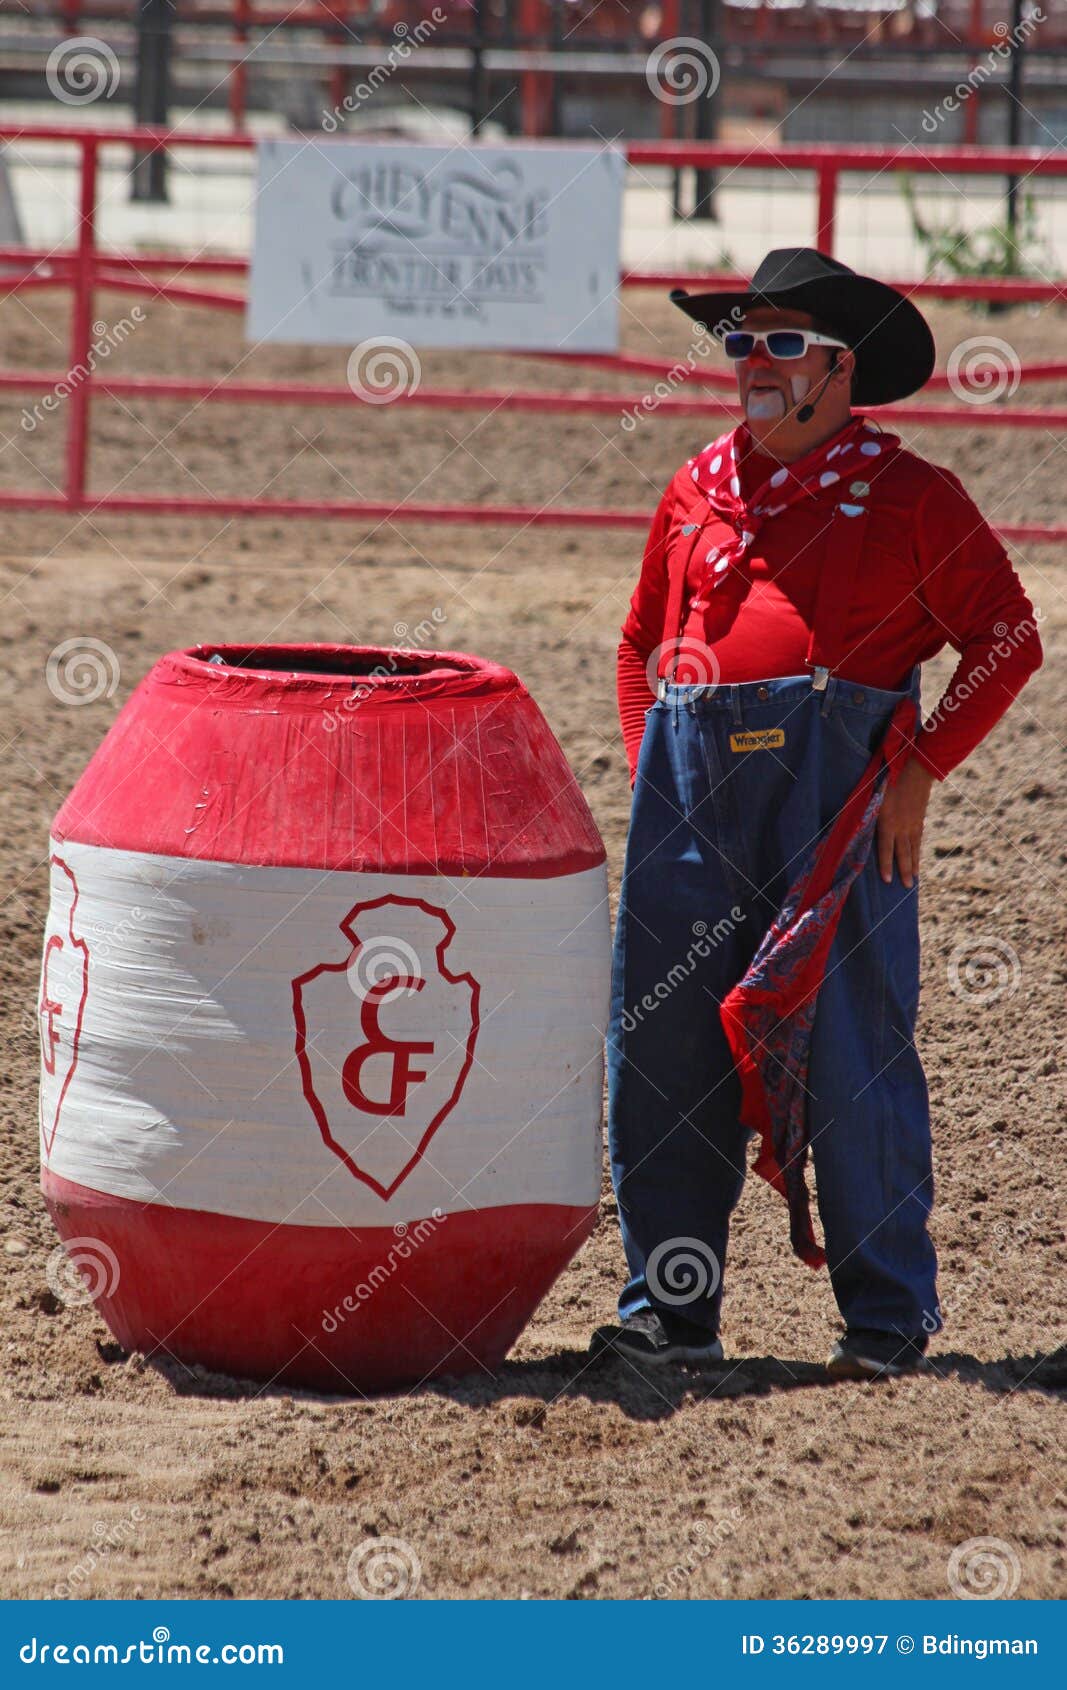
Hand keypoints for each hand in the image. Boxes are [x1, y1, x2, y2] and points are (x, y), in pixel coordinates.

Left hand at [876, 755, 933, 887]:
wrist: (917, 767)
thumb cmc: (889, 777)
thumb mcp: (873, 793)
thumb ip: (866, 809)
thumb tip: (854, 820)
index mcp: (888, 821)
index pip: (885, 848)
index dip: (886, 865)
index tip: (887, 880)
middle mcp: (902, 826)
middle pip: (903, 853)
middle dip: (904, 870)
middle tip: (905, 887)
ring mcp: (913, 822)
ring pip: (914, 848)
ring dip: (913, 864)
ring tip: (913, 878)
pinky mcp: (920, 818)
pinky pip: (919, 838)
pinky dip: (918, 849)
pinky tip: (918, 857)